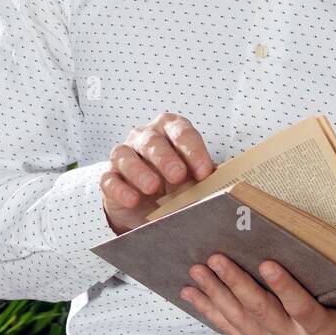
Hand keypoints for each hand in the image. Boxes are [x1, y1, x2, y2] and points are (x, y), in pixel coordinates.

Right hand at [101, 112, 216, 234]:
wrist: (146, 204)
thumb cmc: (174, 182)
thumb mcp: (193, 179)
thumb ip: (206, 178)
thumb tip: (226, 187)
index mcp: (170, 130)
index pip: (182, 132)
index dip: (194, 151)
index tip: (205, 172)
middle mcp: (145, 137)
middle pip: (152, 141)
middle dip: (166, 158)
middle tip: (178, 176)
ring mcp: (124, 155)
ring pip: (125, 155)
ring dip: (140, 171)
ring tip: (152, 187)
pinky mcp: (109, 176)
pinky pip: (109, 179)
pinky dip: (120, 189)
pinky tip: (132, 199)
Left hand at [179, 255, 335, 334]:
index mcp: (324, 331)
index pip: (301, 309)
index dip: (284, 288)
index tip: (267, 264)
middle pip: (261, 312)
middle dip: (236, 284)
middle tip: (216, 258)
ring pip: (240, 320)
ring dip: (216, 294)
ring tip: (198, 270)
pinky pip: (231, 329)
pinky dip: (209, 310)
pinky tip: (192, 292)